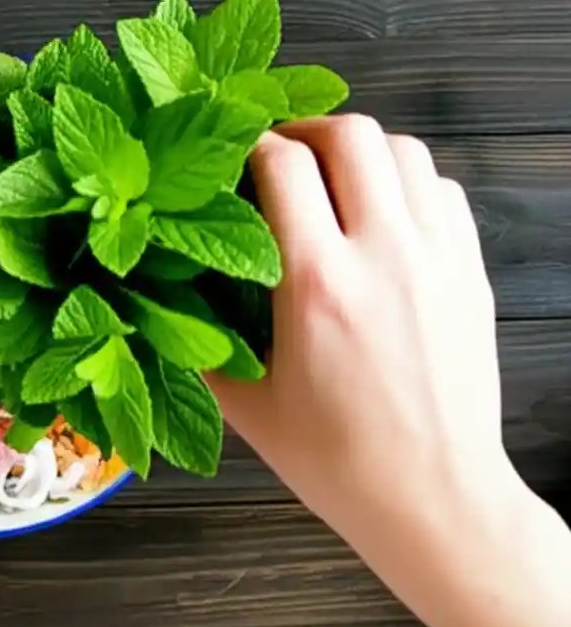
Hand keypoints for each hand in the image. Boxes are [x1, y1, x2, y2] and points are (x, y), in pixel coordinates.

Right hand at [208, 115, 570, 626]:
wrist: (432, 497)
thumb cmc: (337, 459)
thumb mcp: (245, 404)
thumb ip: (197, 336)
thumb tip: (158, 290)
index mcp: (317, 285)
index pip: (281, 163)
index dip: (246, 144)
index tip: (227, 155)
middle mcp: (383, 256)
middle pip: (350, 134)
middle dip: (304, 129)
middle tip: (278, 154)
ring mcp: (436, 258)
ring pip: (404, 149)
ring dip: (359, 150)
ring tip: (329, 177)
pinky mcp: (468, 271)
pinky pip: (442, 189)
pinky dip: (407, 182)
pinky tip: (380, 213)